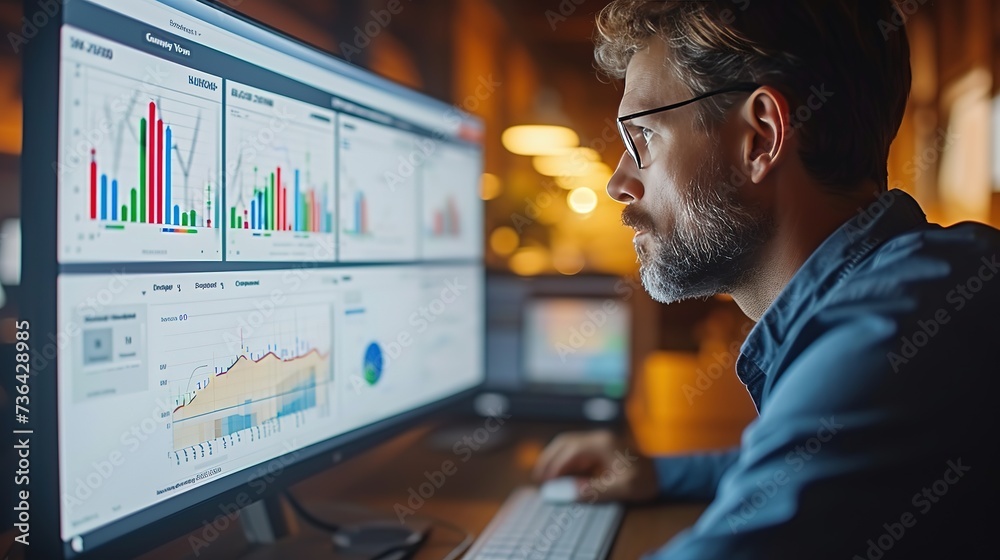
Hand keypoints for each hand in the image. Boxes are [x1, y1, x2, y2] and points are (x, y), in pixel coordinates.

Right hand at [532, 430, 658, 502]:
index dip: (555, 465)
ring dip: (554, 458)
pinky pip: (575, 450)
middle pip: (565, 442)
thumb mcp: (621, 488)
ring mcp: (599, 441)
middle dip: (549, 458)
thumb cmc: (644, 480)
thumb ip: (593, 490)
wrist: (663, 474)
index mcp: (603, 444)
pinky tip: (559, 473)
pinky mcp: (599, 448)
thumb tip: (569, 492)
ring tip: (544, 475)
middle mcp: (598, 438)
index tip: (545, 480)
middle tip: (538, 476)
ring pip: (568, 444)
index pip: (571, 450)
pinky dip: (563, 460)